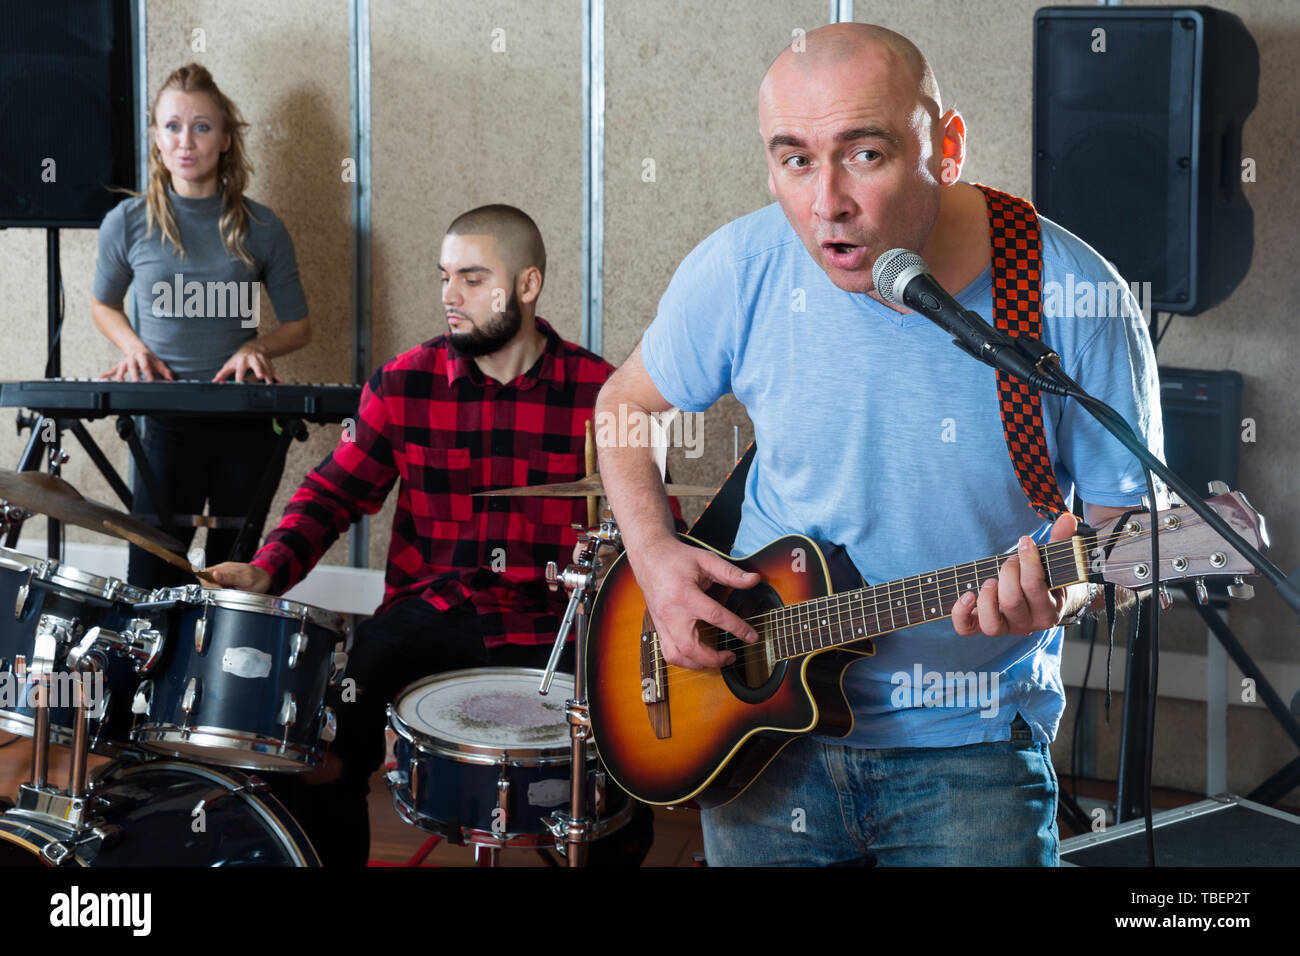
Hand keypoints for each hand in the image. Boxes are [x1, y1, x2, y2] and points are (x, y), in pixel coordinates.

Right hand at [100, 348, 174, 382]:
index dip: (148, 374)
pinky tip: (101, 378)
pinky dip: (106, 374)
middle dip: (133, 375)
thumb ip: (165, 371)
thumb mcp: (158, 363)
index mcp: (142, 357)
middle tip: (135, 383)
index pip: (146, 366)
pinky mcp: (119, 366)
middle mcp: (132, 359)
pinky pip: (112, 370)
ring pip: (121, 369)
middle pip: (132, 367)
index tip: (150, 382)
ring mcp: (124, 362)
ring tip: (119, 383)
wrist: (137, 349)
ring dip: (120, 376)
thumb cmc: (149, 358)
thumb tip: (172, 379)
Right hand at [207, 562, 271, 592]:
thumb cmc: (257, 578)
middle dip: (212, 589)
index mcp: (224, 568)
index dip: (206, 584)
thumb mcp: (245, 579)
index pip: (205, 574)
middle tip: (225, 593)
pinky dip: (221, 593)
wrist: (265, 578)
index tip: (215, 590)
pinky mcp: (226, 582)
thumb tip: (215, 574)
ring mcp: (223, 576)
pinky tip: (229, 593)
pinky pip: (218, 588)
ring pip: (211, 586)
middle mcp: (221, 571)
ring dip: (217, 592)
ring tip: (229, 592)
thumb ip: (230, 577)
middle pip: (206, 581)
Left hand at [213, 342, 279, 382]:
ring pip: (266, 369)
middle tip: (261, 377)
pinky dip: (277, 376)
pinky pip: (273, 370)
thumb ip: (223, 373)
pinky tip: (280, 381)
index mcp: (242, 360)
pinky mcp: (268, 363)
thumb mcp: (231, 363)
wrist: (253, 347)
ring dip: (269, 377)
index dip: (240, 378)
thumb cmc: (240, 358)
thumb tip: (215, 381)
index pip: (240, 371)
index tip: (240, 384)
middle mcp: (252, 359)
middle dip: (259, 370)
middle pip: (256, 365)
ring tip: (270, 385)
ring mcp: (262, 360)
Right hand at [629, 536, 760, 670]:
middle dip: (714, 658)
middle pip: (690, 647)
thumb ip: (731, 573)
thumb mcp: (706, 560)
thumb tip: (754, 580)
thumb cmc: (677, 558)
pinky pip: (668, 652)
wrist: (649, 557)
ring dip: (698, 664)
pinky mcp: (658, 627)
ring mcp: (661, 622)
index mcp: (684, 595)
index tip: (751, 636)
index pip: (715, 616)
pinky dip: (684, 660)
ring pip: (677, 655)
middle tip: (732, 656)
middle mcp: (670, 613)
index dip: (737, 628)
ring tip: (717, 660)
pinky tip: (698, 657)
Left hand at [951, 512, 1077, 636]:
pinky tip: (968, 594)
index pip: (1035, 587)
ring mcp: (1005, 628)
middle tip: (1010, 561)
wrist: (1038, 602)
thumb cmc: (1045, 578)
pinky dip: (961, 612)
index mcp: (1048, 610)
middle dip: (1007, 573)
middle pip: (1011, 602)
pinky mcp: (984, 625)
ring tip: (990, 580)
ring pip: (991, 625)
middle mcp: (1027, 624)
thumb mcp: (1055, 562)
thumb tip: (1067, 519)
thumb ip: (1061, 541)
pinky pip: (966, 629)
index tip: (1025, 542)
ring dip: (987, 597)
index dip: (1028, 562)